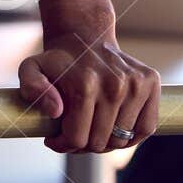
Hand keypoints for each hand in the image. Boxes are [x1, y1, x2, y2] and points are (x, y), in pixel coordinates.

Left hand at [16, 27, 160, 153]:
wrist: (85, 37)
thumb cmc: (58, 61)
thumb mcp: (31, 69)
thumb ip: (32, 88)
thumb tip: (56, 111)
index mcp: (85, 85)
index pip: (77, 139)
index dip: (63, 145)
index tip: (55, 138)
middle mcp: (114, 85)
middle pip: (100, 143)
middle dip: (83, 144)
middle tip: (75, 132)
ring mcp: (136, 84)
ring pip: (122, 140)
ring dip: (106, 141)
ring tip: (93, 128)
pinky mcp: (151, 82)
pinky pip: (146, 128)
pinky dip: (132, 136)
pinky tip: (115, 127)